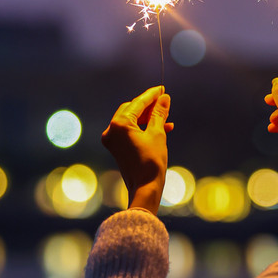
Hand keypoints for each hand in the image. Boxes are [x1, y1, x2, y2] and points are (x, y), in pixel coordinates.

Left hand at [102, 86, 172, 214]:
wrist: (145, 188)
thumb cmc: (151, 161)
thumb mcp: (158, 133)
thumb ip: (159, 113)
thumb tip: (164, 98)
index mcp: (119, 124)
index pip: (137, 103)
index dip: (151, 95)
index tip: (162, 89)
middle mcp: (111, 130)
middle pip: (132, 110)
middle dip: (149, 106)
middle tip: (164, 102)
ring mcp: (112, 139)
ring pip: (132, 120)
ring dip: (148, 118)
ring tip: (166, 118)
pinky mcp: (116, 147)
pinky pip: (130, 131)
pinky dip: (143, 128)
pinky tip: (161, 128)